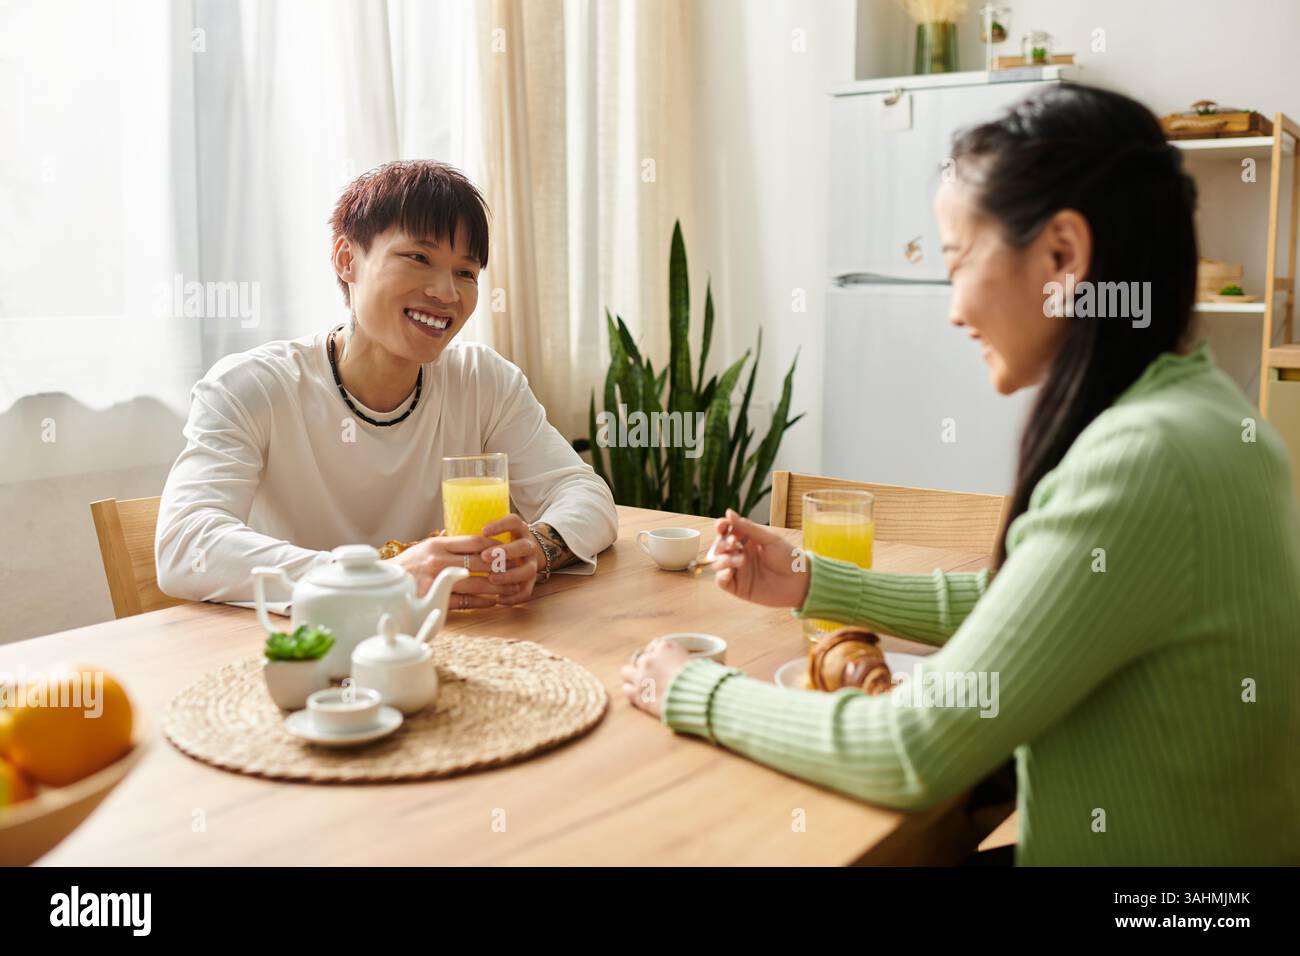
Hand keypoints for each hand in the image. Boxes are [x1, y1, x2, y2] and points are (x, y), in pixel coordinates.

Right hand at [383, 526, 532, 608]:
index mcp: (438, 544)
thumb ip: (445, 543)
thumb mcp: (423, 549)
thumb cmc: (405, 568)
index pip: (475, 540)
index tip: (508, 549)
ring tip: (511, 588)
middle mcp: (438, 559)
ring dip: (496, 586)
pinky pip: (464, 601)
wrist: (380, 587)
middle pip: (480, 560)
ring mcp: (435, 580)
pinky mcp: (433, 599)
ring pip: (475, 582)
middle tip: (518, 569)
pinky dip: (481, 602)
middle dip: (502, 566)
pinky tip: (492, 602)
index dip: (495, 545)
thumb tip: (465, 534)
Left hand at [478, 514, 542, 605]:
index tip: (484, 531)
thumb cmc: (501, 544)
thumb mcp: (494, 533)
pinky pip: (526, 591)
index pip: (513, 522)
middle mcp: (528, 546)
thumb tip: (442, 533)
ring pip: (528, 570)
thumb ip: (473, 535)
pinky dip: (513, 596)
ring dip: (509, 575)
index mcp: (518, 530)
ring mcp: (532, 564)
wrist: (526, 555)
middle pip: (522, 546)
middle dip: (504, 552)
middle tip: (484, 557)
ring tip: (491, 579)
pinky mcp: (531, 582)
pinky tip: (498, 599)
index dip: (500, 526)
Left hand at [620, 637, 691, 718]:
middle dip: (646, 666)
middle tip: (652, 675)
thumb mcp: (696, 661)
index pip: (655, 646)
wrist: (694, 698)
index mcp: (665, 647)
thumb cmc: (700, 680)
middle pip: (640, 658)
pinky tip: (639, 694)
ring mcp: (641, 675)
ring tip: (640, 683)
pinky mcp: (637, 693)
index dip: (658, 656)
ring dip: (633, 676)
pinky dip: (632, 691)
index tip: (661, 662)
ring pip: (626, 671)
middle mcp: (650, 658)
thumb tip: (693, 663)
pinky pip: (626, 688)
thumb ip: (686, 659)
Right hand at [712, 508, 811, 608]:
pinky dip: (721, 575)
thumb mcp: (769, 539)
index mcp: (747, 541)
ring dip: (724, 559)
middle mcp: (740, 555)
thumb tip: (728, 512)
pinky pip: (721, 581)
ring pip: (718, 563)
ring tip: (740, 560)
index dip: (721, 527)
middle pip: (720, 546)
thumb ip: (747, 527)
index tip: (721, 525)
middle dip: (723, 543)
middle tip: (735, 543)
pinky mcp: (738, 587)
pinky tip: (730, 572)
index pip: (727, 531)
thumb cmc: (788, 558)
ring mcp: (738, 571)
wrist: (800, 582)